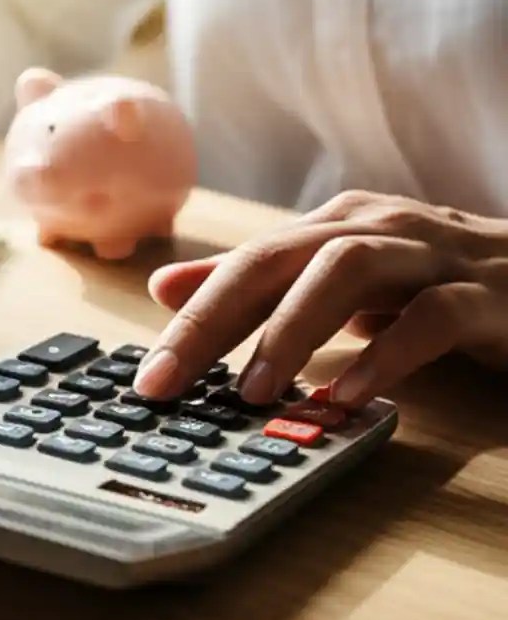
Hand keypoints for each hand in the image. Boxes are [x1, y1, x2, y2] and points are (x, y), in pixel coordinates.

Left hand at [132, 190, 507, 407]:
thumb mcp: (337, 281)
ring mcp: (434, 255)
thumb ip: (258, 284)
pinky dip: (385, 354)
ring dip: (290, 330)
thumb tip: (164, 287)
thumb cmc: (434, 282)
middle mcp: (377, 227)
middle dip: (212, 320)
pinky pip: (432, 315)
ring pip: (346, 269)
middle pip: (276, 258)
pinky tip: (347, 394)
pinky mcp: (490, 296)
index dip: (189, 318)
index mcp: (334, 225)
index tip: (146, 377)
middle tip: (168, 381)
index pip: (244, 264)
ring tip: (251, 390)